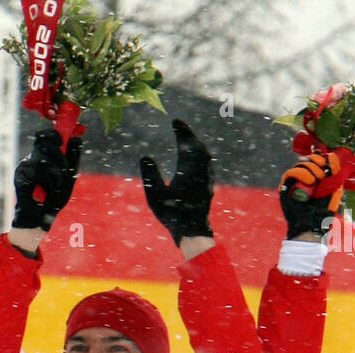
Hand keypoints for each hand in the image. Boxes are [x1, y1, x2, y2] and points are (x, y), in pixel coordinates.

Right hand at [12, 129, 81, 230]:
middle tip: (64, 169)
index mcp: (41, 156)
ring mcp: (23, 168)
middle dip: (59, 156)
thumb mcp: (69, 176)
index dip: (52, 134)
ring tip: (56, 186)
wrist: (40, 219)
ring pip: (44, 160)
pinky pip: (40, 175)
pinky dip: (49, 185)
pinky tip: (48, 193)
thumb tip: (77, 138)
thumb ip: (73, 158)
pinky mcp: (20, 179)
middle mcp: (30, 160)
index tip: (62, 141)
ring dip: (56, 174)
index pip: (43, 136)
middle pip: (43, 143)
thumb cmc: (54, 197)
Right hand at [139, 119, 213, 245]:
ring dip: (195, 143)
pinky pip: (206, 162)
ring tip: (186, 138)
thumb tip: (145, 157)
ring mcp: (206, 177)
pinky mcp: (208, 184)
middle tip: (179, 126)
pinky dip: (200, 154)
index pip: (186, 143)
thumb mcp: (155, 196)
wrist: (192, 231)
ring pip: (204, 154)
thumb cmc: (171, 214)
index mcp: (188, 170)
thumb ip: (150, 175)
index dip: (181, 131)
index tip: (175, 121)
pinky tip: (196, 157)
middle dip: (188, 134)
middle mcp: (201, 171)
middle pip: (197, 145)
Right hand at [280, 153, 342, 239]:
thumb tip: (331, 155)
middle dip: (316, 162)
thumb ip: (335, 172)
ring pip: (299, 164)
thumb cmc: (324, 209)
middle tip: (323, 173)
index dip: (321, 158)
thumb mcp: (334, 188)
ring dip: (310, 168)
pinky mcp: (284, 187)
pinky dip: (300, 173)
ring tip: (317, 179)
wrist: (311, 224)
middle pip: (307, 159)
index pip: (315, 160)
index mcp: (315, 176)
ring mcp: (293, 182)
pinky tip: (310, 181)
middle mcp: (303, 178)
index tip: (328, 162)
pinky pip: (290, 173)